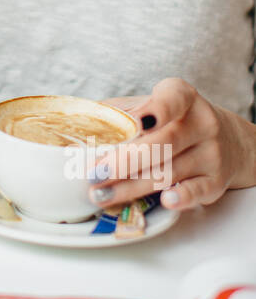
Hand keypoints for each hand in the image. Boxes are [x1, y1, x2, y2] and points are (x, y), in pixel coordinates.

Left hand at [93, 78, 253, 211]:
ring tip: (100, 194)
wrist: (227, 140)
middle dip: (124, 161)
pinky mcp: (216, 180)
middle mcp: (202, 122)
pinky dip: (182, 197)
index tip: (135, 122)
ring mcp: (212, 152)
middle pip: (163, 143)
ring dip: (132, 186)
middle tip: (93, 174)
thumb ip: (117, 112)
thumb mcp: (150, 105)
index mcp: (182, 97)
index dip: (155, 111)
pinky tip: (164, 201)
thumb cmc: (172, 122)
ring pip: (169, 171)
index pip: (171, 101)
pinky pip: (197, 190)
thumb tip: (71, 123)